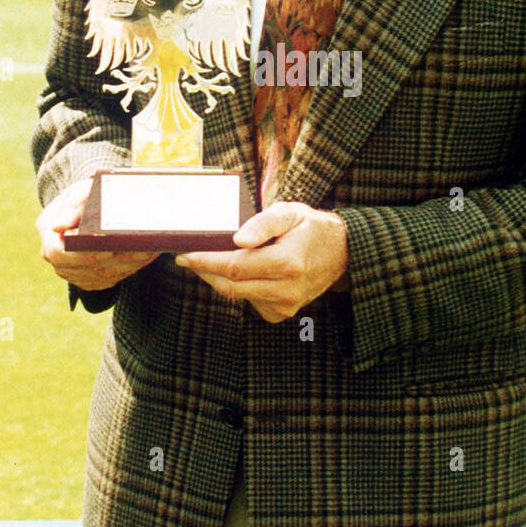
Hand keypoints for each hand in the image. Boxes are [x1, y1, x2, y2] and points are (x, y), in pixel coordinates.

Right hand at [37, 178, 161, 290]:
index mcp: (51, 243)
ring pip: (108, 274)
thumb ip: (72, 209)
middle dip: (121, 257)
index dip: (90, 252)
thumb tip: (58, 228)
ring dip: (133, 263)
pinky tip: (149, 253)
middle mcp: (61, 265)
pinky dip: (133, 266)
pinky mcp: (93, 281)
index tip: (113, 246)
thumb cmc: (82, 199)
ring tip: (153, 247)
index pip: (66, 254)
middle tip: (146, 246)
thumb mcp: (77, 195)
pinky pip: (115, 277)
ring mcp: (76, 277)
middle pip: (93, 267)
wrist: (83, 211)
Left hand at [175, 202, 348, 322]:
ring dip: (220, 279)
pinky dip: (239, 288)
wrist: (341, 252)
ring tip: (214, 259)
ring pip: (237, 295)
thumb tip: (237, 240)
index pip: (234, 267)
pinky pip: (249, 302)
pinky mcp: (281, 313)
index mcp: (287, 263)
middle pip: (230, 286)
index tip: (183, 255)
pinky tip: (244, 273)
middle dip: (205, 271)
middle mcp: (286, 290)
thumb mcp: (289, 213)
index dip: (205, 262)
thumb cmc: (310, 228)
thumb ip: (262, 223)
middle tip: (188, 257)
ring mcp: (285, 305)